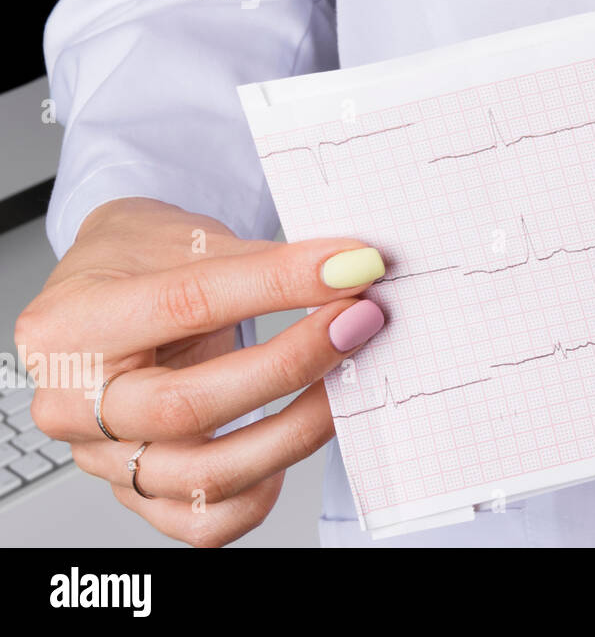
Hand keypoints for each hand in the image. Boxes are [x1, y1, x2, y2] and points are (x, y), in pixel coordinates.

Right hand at [14, 198, 387, 545]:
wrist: (100, 294)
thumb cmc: (134, 265)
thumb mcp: (188, 240)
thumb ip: (267, 263)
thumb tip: (351, 271)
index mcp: (73, 324)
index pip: (188, 305)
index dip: (279, 286)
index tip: (348, 270)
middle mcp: (72, 403)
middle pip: (190, 406)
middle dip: (291, 365)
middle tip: (356, 325)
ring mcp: (100, 457)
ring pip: (206, 476)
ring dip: (296, 431)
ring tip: (342, 386)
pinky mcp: (133, 492)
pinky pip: (205, 521)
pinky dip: (260, 491)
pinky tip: (288, 443)